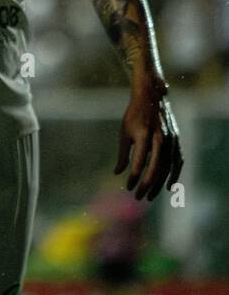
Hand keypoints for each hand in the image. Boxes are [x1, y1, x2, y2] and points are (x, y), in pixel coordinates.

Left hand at [115, 79, 182, 200]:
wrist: (151, 97)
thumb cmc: (134, 115)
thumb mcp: (124, 133)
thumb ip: (123, 154)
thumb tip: (118, 173)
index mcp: (143, 135)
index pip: (139, 162)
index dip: (133, 177)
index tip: (127, 187)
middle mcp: (159, 138)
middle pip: (155, 168)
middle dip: (146, 185)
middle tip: (138, 197)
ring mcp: (170, 140)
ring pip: (166, 168)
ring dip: (158, 184)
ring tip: (149, 195)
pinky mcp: (176, 141)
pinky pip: (177, 162)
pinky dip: (173, 175)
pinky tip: (168, 187)